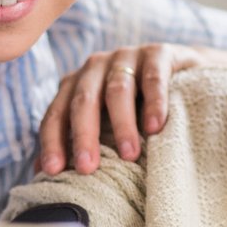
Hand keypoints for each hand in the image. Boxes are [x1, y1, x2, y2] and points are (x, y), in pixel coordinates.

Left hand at [39, 43, 205, 174]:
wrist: (184, 76)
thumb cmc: (137, 108)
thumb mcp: (106, 124)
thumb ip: (79, 142)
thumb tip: (43, 173)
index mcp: (75, 86)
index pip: (56, 114)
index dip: (52, 141)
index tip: (53, 171)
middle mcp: (95, 67)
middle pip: (83, 101)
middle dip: (83, 135)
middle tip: (88, 168)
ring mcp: (126, 56)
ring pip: (117, 90)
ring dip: (121, 124)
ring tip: (129, 155)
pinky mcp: (158, 53)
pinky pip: (153, 77)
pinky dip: (154, 102)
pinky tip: (156, 127)